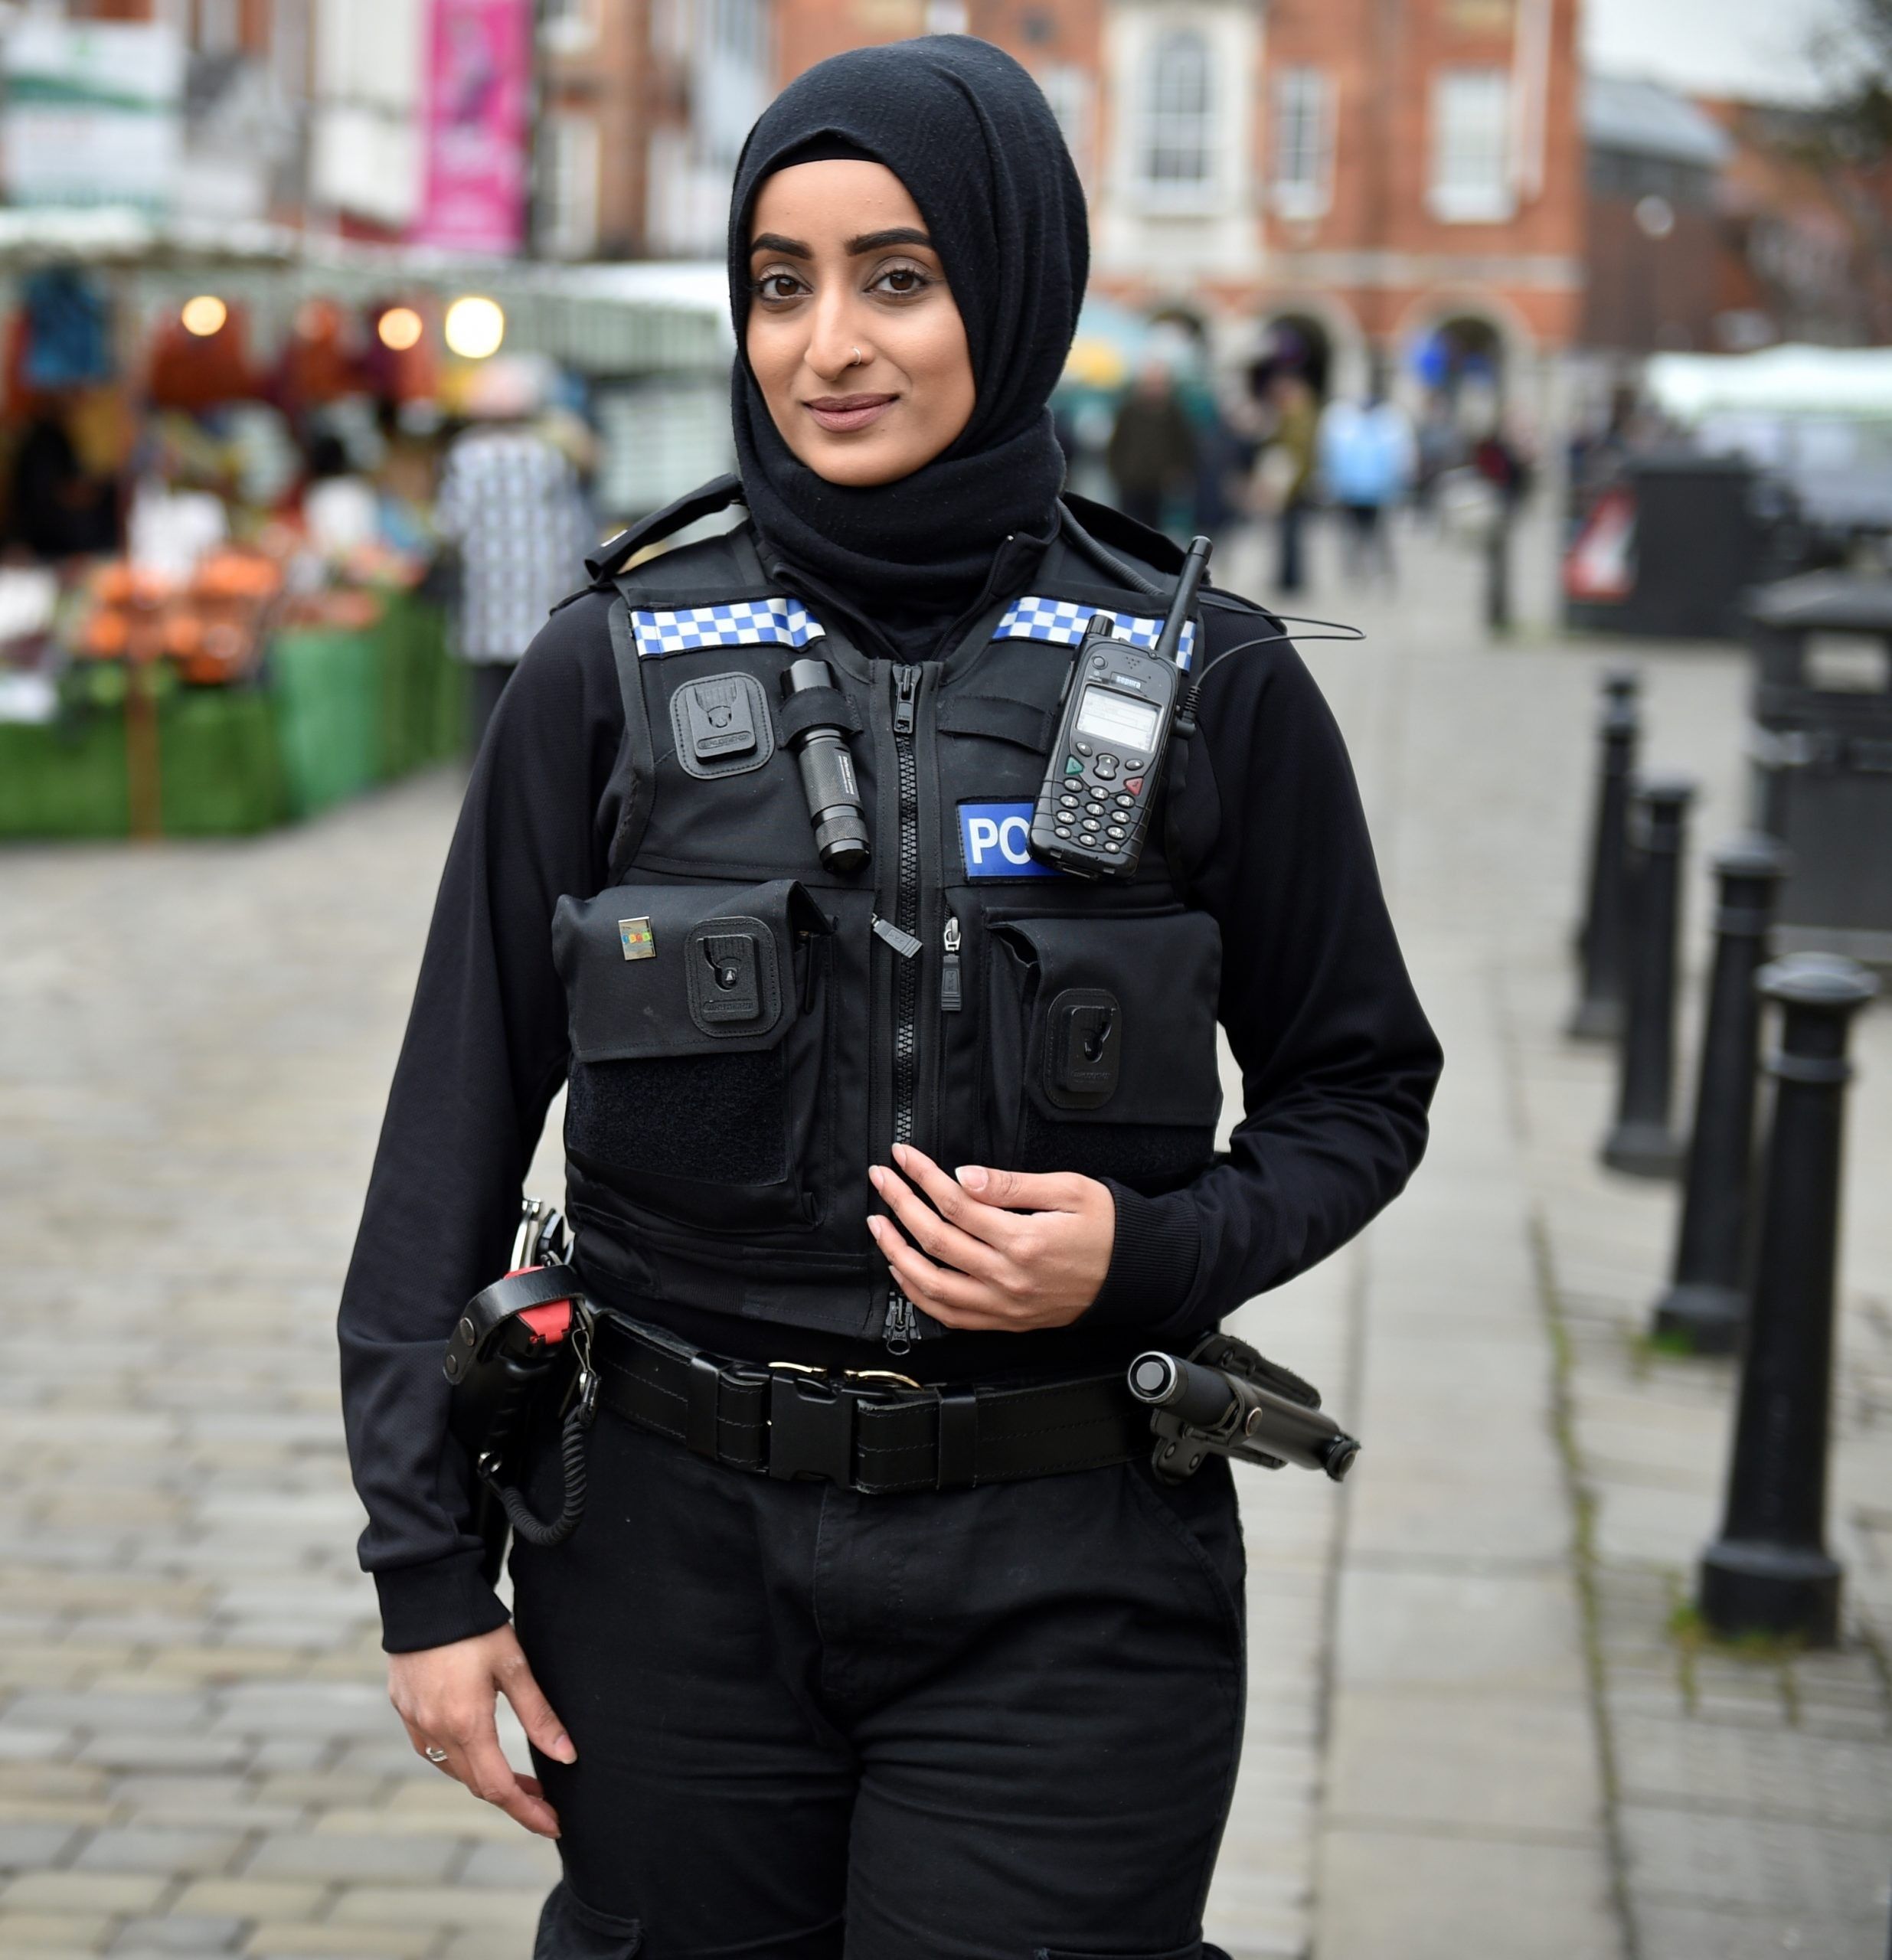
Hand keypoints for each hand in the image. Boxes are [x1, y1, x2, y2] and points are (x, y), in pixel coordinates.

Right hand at [388, 1623, 573, 1837]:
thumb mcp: (515, 1666)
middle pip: (477, 1784)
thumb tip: (567, 1756)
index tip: (554, 1825)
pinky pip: (433, 1750)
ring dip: (486, 1779)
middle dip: (513, 1798)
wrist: (424, 1594)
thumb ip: (539, 1715)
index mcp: (466, 1724)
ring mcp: (414, 1723)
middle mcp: (434, 1732)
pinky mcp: (404, 1709)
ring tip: (519, 1780)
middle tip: (545, 1801)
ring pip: (454, 1769)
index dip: (528, 1812)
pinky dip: (461, 1759)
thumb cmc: (475, 1627)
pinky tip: (479, 1749)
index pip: (500, 1788)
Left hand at [866, 1143, 1115, 1331]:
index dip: (922, 1177)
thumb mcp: (1069, 1190)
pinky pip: (950, 1316)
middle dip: (899, 1206)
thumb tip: (963, 1176)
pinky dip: (919, 1296)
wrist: (1137, 1275)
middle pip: (935, 1241)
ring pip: (932, 1286)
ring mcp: (1005, 1305)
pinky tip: (904, 1272)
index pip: (956, 1203)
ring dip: (897, 1254)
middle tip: (881, 1180)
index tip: (903, 1157)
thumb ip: (1012, 1185)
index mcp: (1024, 1240)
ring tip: (880, 1226)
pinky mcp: (1006, 1321)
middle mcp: (1009, 1277)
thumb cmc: (1108, 1228)